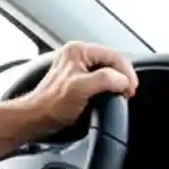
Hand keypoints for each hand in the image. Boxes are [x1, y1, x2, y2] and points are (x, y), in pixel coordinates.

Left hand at [24, 41, 138, 133]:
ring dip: (117, 82)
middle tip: (128, 92)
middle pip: (112, 62)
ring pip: (107, 70)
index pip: (114, 55)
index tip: (131, 88)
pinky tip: (110, 95)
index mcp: (78, 50)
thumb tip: (123, 81)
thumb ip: (105, 80)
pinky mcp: (77, 79)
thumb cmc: (51, 104)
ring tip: (121, 94)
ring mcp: (76, 66)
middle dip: (123, 76)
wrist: (36, 118)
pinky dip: (108, 87)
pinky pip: (100, 78)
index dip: (126, 72)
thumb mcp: (81, 88)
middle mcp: (77, 54)